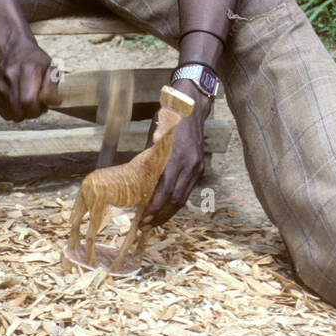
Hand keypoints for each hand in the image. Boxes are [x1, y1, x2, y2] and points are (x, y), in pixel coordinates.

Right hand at [0, 32, 53, 120]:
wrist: (13, 50)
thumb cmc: (35, 61)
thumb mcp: (51, 68)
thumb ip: (53, 87)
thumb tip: (55, 103)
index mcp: (28, 70)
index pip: (28, 101)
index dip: (37, 110)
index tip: (43, 107)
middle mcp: (10, 77)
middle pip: (19, 111)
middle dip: (31, 114)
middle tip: (37, 106)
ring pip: (12, 115)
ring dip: (23, 114)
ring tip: (28, 103)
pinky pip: (4, 114)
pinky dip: (13, 112)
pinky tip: (19, 102)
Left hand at [140, 80, 210, 227]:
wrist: (192, 109)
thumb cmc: (168, 120)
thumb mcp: (155, 138)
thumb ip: (148, 159)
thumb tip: (136, 182)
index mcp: (177, 157)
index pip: (166, 189)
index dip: (155, 206)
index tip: (143, 217)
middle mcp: (189, 165)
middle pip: (176, 199)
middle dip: (160, 215)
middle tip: (145, 226)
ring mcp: (197, 167)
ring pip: (183, 197)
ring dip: (168, 212)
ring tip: (153, 222)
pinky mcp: (199, 168)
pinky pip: (187, 190)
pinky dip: (175, 201)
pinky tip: (165, 208)